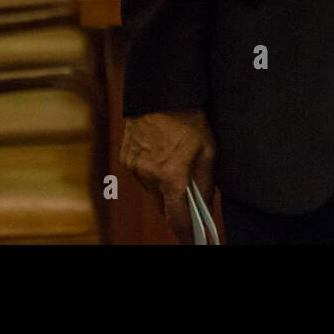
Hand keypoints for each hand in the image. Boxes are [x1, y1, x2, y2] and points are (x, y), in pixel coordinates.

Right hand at [120, 109, 215, 242]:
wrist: (159, 91)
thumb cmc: (188, 117)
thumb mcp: (207, 149)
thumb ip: (206, 182)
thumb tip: (204, 205)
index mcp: (170, 176)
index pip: (177, 219)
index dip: (186, 235)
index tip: (193, 242)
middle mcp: (148, 176)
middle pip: (163, 208)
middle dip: (176, 211)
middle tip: (190, 209)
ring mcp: (134, 167)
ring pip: (151, 192)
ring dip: (163, 191)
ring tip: (176, 174)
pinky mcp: (126, 157)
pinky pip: (141, 176)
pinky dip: (152, 175)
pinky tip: (162, 160)